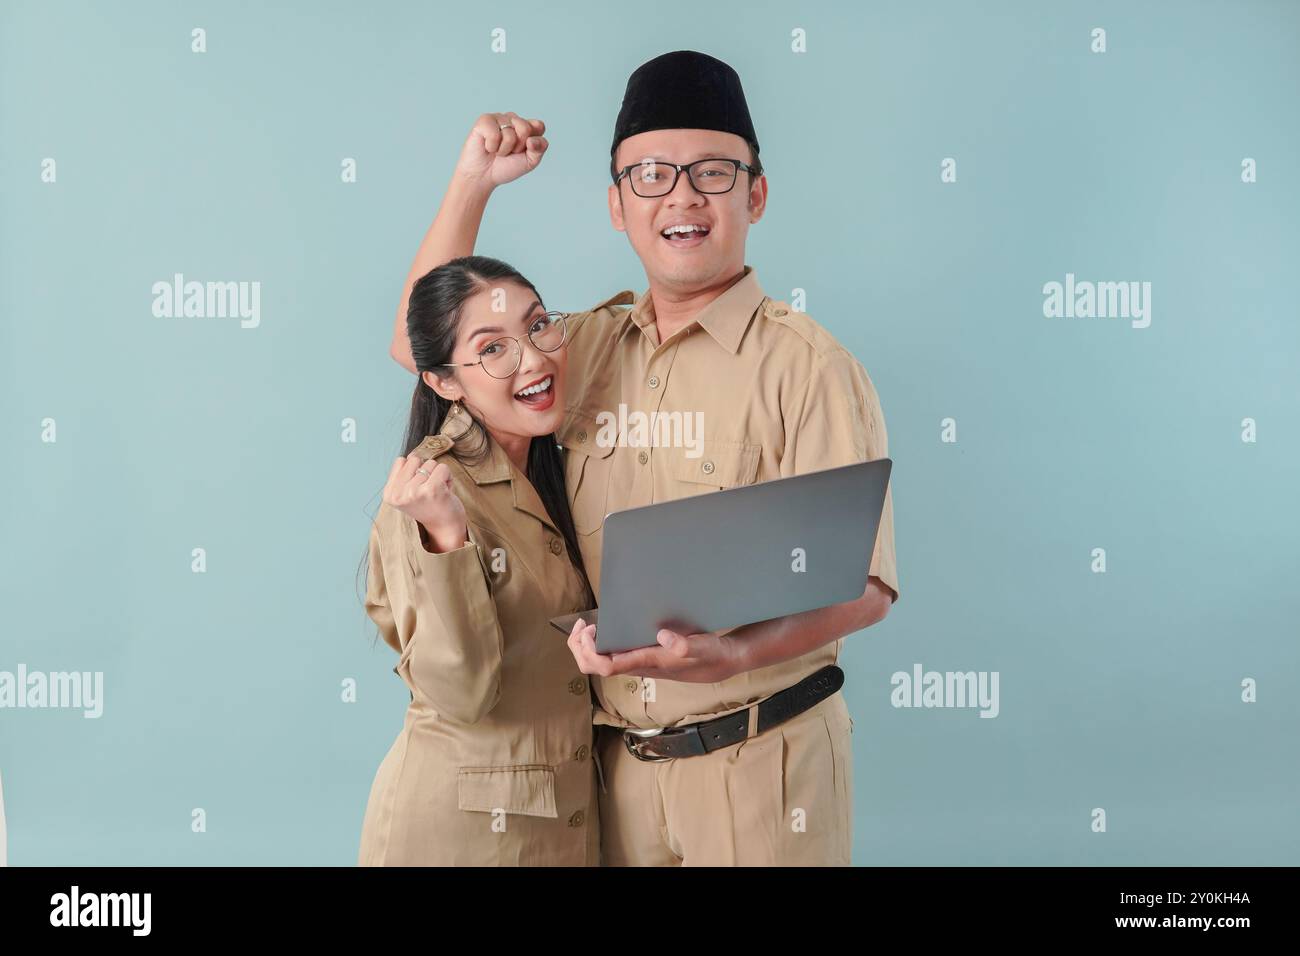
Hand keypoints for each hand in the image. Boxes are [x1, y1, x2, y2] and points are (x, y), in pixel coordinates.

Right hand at [383, 454, 467, 552]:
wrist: (444, 527)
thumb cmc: (428, 506)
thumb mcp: (408, 491)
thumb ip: (406, 472)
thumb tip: (412, 455)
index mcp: (389, 493)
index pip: (401, 461)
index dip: (414, 470)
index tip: (418, 488)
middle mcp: (399, 494)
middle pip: (415, 459)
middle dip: (426, 471)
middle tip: (429, 490)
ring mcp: (414, 491)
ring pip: (430, 463)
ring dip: (438, 475)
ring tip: (437, 492)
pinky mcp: (432, 489)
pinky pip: (443, 467)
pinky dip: (448, 477)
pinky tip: (445, 491)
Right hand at [454, 111, 547, 187]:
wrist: (484, 176)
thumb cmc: (506, 167)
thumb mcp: (530, 161)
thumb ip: (540, 148)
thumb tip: (531, 140)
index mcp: (526, 126)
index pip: (539, 126)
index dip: (533, 143)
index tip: (524, 151)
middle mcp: (513, 119)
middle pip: (525, 128)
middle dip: (517, 147)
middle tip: (508, 152)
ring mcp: (499, 118)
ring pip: (510, 133)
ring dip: (503, 149)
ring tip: (497, 151)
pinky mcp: (484, 120)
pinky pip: (494, 134)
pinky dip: (492, 146)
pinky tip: (488, 146)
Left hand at [566, 619, 745, 683]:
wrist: (720, 664)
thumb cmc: (709, 655)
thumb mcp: (702, 646)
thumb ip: (685, 645)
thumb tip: (663, 636)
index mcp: (646, 663)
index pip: (606, 666)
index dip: (590, 651)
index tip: (590, 630)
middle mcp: (637, 666)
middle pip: (595, 667)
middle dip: (580, 649)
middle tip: (582, 626)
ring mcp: (638, 663)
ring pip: (600, 663)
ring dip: (587, 646)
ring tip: (587, 625)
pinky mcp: (642, 657)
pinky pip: (611, 655)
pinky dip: (600, 643)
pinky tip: (606, 627)